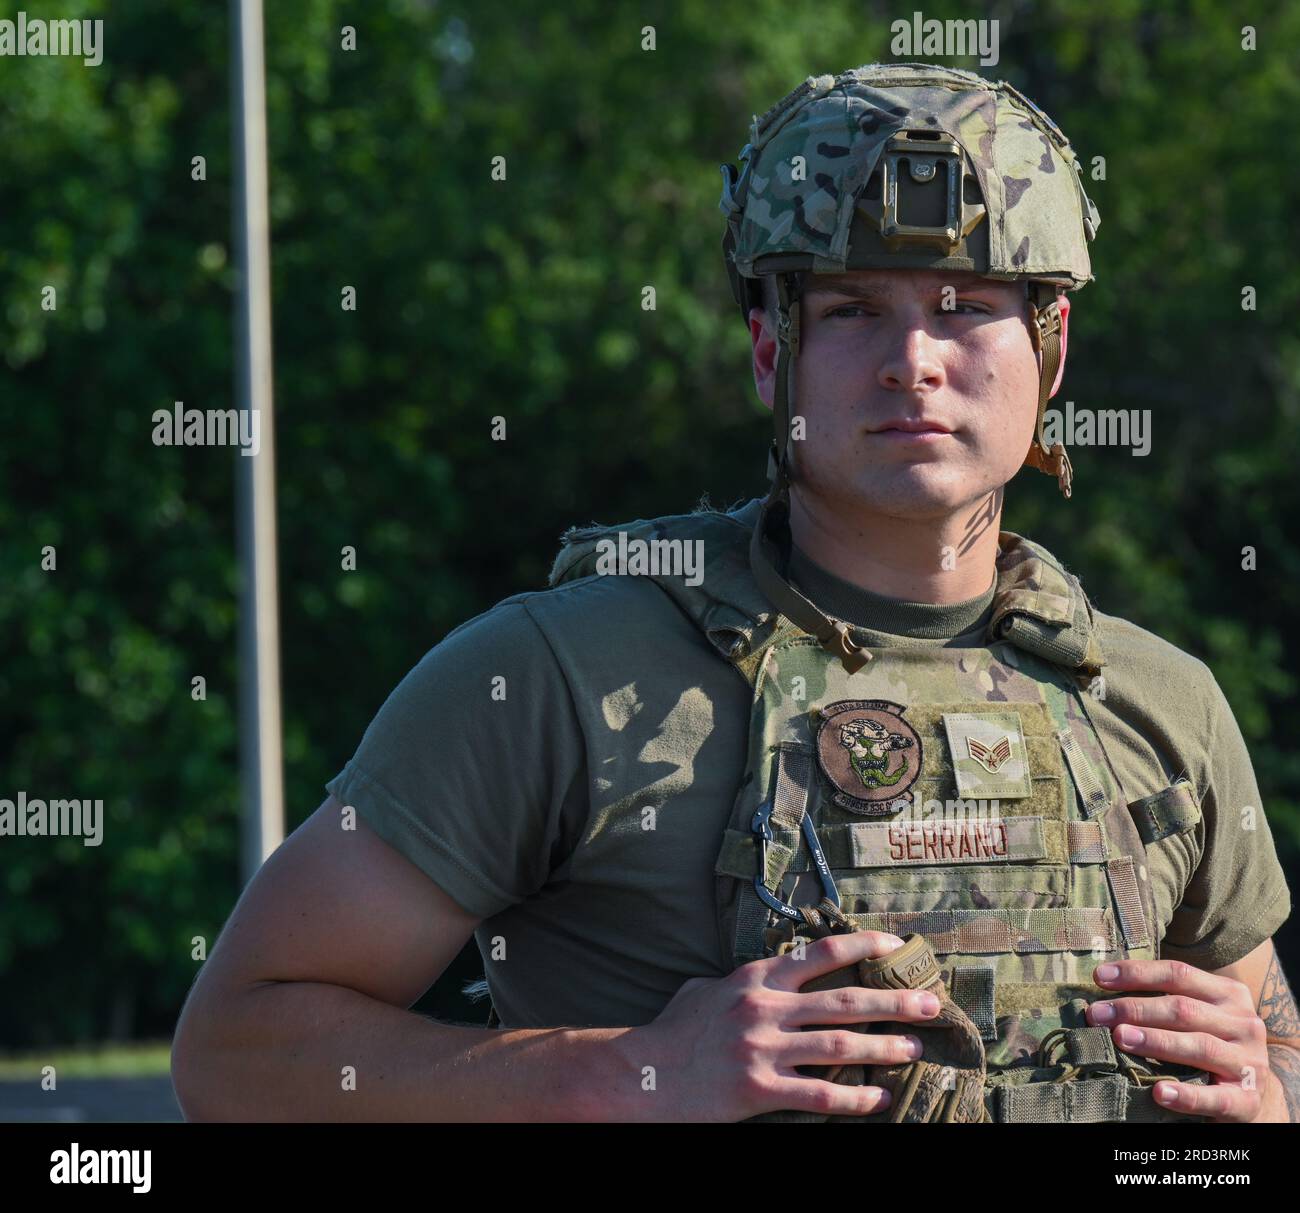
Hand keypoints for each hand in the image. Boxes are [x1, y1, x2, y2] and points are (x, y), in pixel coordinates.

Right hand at [626, 930, 943, 1121]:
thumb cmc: (673, 1033)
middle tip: (932, 1004)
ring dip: (885, 1048)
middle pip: (844, 1001)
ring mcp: (763, 1050)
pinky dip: (854, 1097)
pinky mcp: (759, 1090)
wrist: (642, 1075)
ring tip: (915, 1050)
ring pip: (839, 1045)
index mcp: (755, 980)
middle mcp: (765, 1009)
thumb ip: (740, 982)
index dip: (862, 947)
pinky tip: (878, 1099)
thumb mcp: (704, 990)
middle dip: (895, 1002)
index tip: (896, 947)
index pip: (819, 954)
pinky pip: (819, 1094)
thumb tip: (766, 975)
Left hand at [1087, 959, 1279, 1122]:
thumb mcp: (1199, 1015)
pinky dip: (1187, 1095)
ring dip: (1155, 1041)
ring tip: (1120, 1038)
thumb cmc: (1211, 1043)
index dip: (1138, 973)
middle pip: (1183, 1009)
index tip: (1099, 977)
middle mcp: (1243, 1024)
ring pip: (1199, 1046)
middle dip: (1134, 1009)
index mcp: (1228, 994)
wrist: (1252, 1093)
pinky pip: (1216, 1098)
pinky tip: (1160, 1093)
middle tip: (1096, 1015)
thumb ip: (1165, 1000)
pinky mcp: (1247, 1100)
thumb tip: (1104, 989)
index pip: (1178, 974)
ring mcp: (1249, 1063)